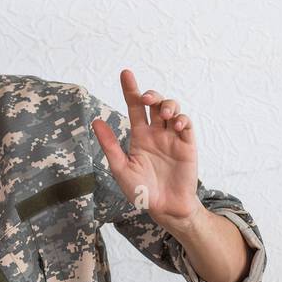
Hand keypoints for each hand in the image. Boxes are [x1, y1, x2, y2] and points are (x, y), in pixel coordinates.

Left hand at [90, 68, 202, 230]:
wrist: (164, 208)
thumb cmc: (141, 191)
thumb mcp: (121, 168)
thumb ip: (109, 145)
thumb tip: (95, 121)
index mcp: (139, 136)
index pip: (135, 107)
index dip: (131, 89)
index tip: (125, 73)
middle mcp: (156, 133)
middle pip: (156, 103)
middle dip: (152, 95)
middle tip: (146, 99)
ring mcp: (172, 137)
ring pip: (172, 109)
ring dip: (168, 105)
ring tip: (164, 114)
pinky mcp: (187, 145)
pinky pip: (186, 124)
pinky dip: (182, 119)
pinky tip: (175, 123)